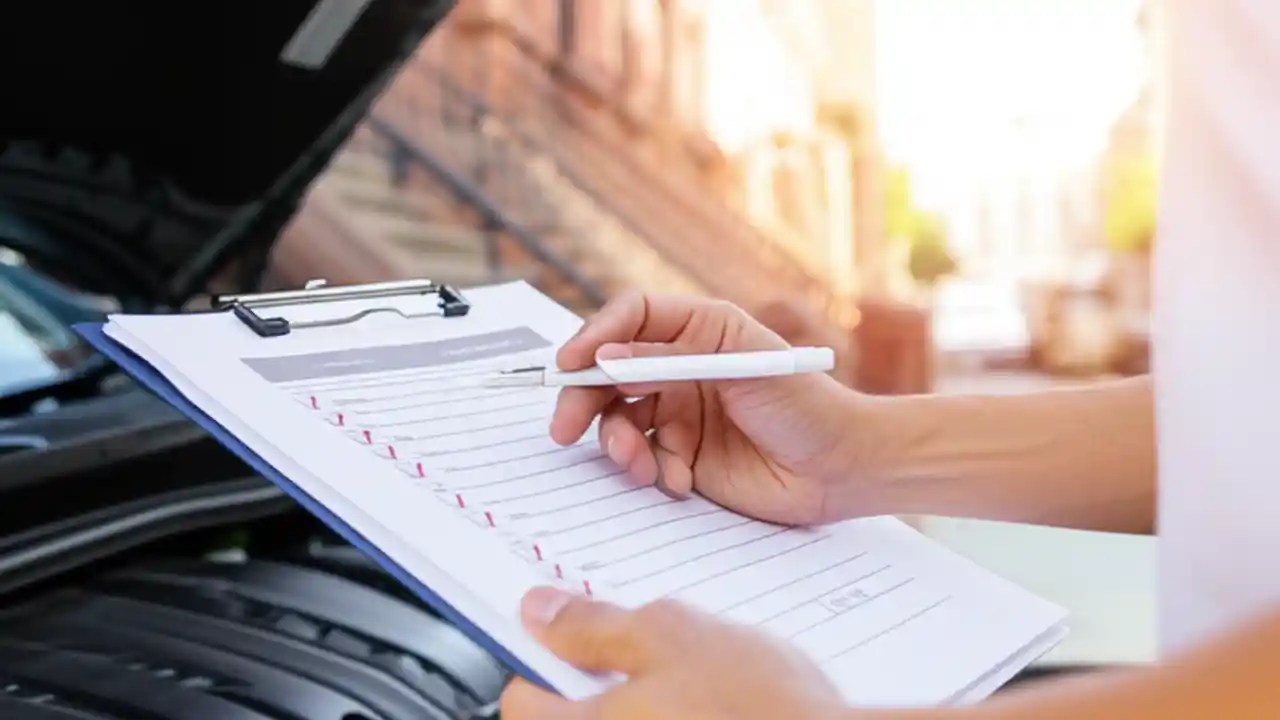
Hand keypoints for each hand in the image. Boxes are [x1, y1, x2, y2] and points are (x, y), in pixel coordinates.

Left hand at [500, 587, 847, 719]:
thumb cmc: (759, 704)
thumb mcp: (669, 632)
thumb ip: (593, 625)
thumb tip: (539, 611)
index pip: (519, 699)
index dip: (544, 659)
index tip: (570, 637)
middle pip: (569, 717)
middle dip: (597, 680)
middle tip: (641, 652)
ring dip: (639, 700)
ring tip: (689, 680)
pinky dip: (675, 714)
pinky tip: (712, 708)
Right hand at [551, 292, 862, 524]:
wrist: (841, 468)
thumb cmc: (805, 403)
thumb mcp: (742, 368)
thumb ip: (671, 361)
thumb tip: (605, 358)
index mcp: (697, 330)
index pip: (630, 318)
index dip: (594, 336)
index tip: (570, 364)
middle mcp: (680, 368)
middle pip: (607, 372)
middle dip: (583, 399)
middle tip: (564, 428)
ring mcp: (679, 413)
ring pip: (618, 421)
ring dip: (616, 443)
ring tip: (639, 464)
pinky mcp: (681, 456)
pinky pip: (642, 460)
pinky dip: (651, 472)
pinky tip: (682, 481)